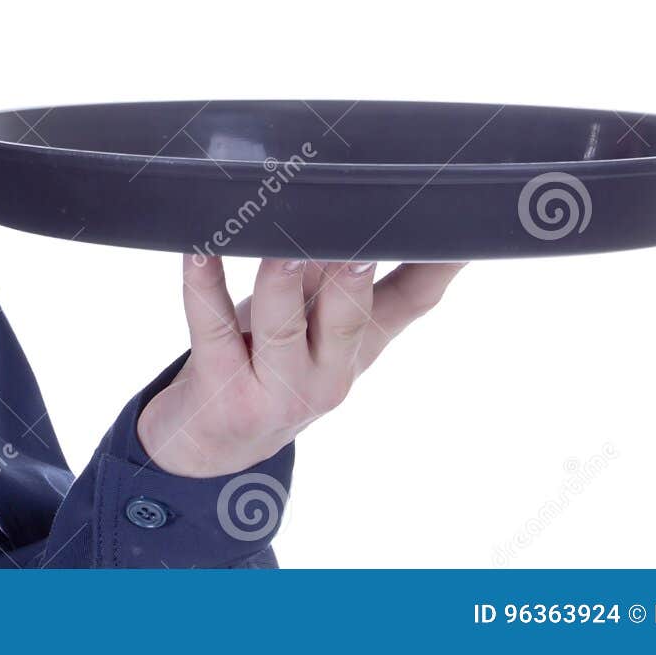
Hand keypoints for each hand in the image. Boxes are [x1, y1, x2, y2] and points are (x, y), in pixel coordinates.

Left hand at [136, 253, 466, 476]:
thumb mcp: (323, 327)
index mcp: (359, 347)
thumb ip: (348, 274)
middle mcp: (328, 372)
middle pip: (350, 317)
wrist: (213, 445)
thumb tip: (380, 209)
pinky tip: (199, 249)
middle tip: (356, 234)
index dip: (438, 263)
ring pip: (282, 326)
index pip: (411, 299)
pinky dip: (203, 284)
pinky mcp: (221, 386)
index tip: (455, 225)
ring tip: (285, 247)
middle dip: (353, 275)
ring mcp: (275, 386)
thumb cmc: (271, 364)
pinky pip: (211, 327)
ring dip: (283, 281)